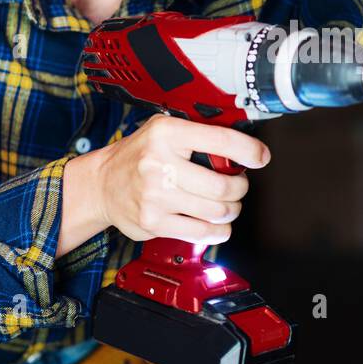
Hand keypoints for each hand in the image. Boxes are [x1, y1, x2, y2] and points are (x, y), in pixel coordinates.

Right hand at [75, 115, 268, 247]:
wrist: (102, 184)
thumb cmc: (138, 156)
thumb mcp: (163, 130)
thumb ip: (198, 133)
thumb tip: (242, 146)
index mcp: (166, 134)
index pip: (221, 140)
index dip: (249, 151)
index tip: (260, 157)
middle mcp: (159, 164)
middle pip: (222, 186)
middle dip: (240, 188)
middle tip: (238, 186)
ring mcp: (156, 196)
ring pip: (216, 212)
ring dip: (230, 211)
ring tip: (226, 205)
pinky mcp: (154, 222)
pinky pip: (202, 233)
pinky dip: (218, 231)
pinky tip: (216, 223)